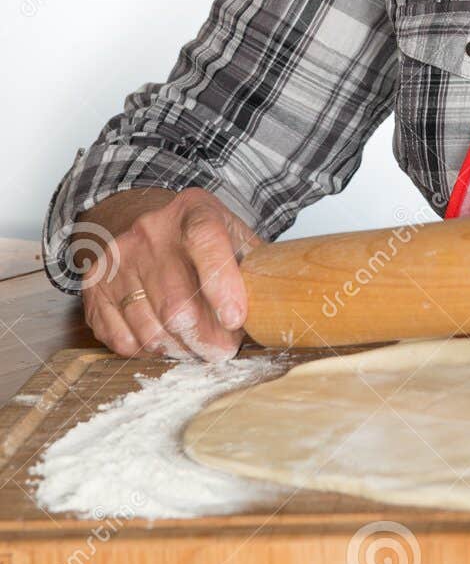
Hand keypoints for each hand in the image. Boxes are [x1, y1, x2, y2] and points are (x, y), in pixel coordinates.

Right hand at [78, 187, 263, 361]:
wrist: (138, 219)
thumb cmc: (195, 237)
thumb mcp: (231, 233)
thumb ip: (254, 264)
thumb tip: (279, 304)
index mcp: (192, 212)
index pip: (206, 242)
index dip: (222, 284)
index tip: (236, 319)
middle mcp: (150, 232)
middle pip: (177, 304)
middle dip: (206, 339)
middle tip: (222, 351)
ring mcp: (118, 260)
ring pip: (151, 329)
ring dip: (180, 350)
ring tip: (196, 346)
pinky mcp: (95, 288)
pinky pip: (124, 340)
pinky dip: (150, 351)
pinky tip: (165, 339)